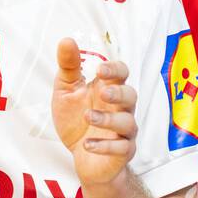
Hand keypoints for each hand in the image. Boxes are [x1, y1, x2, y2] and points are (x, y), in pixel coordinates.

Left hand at [51, 38, 136, 186]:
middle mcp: (120, 108)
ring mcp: (123, 131)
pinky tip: (87, 144)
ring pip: (127, 122)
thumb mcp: (66, 91)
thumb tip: (66, 40)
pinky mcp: (123, 151)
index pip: (122, 73)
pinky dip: (105, 146)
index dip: (115, 69)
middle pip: (131, 95)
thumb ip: (68, 67)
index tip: (100, 70)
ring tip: (87, 117)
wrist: (80, 157)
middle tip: (102, 93)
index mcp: (108, 89)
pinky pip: (121, 148)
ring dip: (107, 119)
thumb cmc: (75, 121)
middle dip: (118, 93)